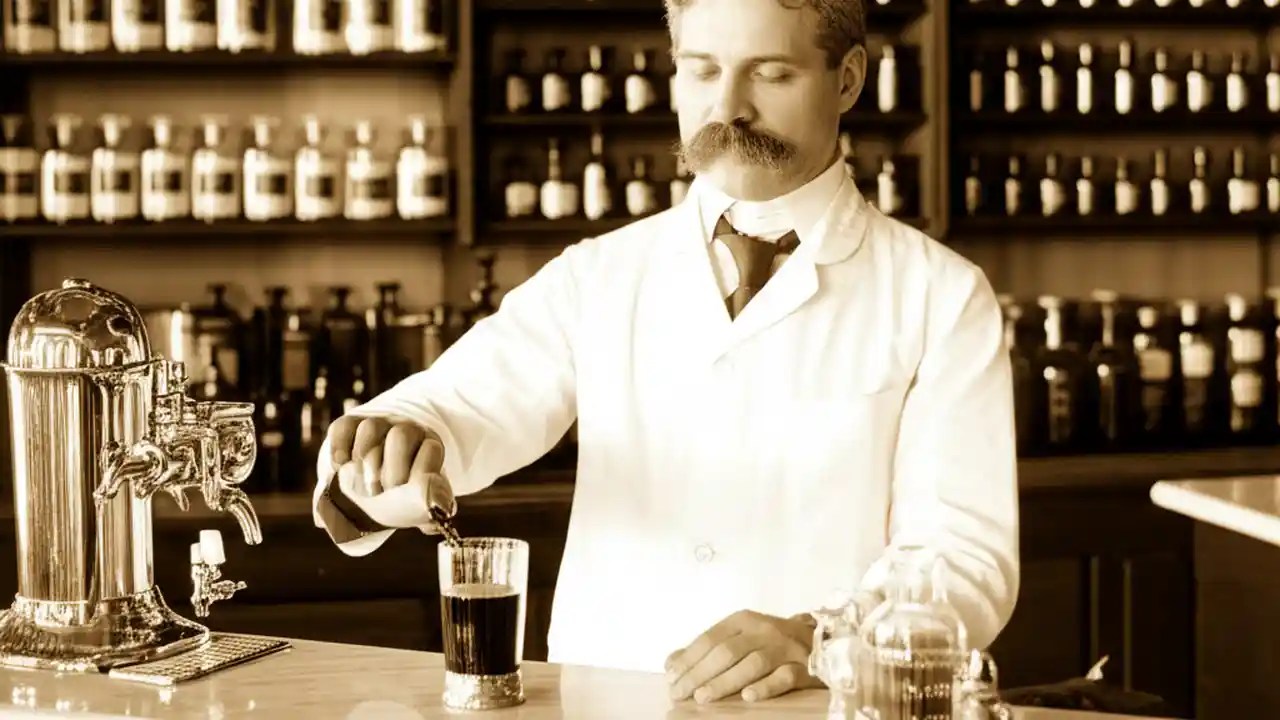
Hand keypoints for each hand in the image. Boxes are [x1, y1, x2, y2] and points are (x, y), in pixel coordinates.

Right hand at [326, 416, 455, 531]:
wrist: (378, 477)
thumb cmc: (405, 489)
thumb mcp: (422, 496)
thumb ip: (432, 504)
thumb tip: (437, 514)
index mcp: (428, 444)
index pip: (431, 447)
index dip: (420, 471)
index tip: (408, 495)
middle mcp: (404, 429)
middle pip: (401, 435)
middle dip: (391, 468)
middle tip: (380, 494)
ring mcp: (376, 425)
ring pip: (371, 427)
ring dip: (365, 457)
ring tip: (361, 485)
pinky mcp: (349, 426)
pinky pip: (343, 427)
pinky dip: (339, 445)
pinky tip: (339, 466)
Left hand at [664, 610, 822, 704]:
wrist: (822, 640)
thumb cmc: (771, 641)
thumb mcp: (740, 636)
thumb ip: (708, 648)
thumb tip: (672, 661)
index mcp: (744, 620)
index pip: (711, 638)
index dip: (689, 658)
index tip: (671, 677)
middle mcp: (763, 630)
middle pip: (727, 651)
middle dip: (700, 674)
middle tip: (680, 693)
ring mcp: (785, 648)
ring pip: (753, 664)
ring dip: (725, 682)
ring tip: (703, 698)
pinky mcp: (805, 666)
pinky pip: (785, 677)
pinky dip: (766, 687)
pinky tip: (749, 697)